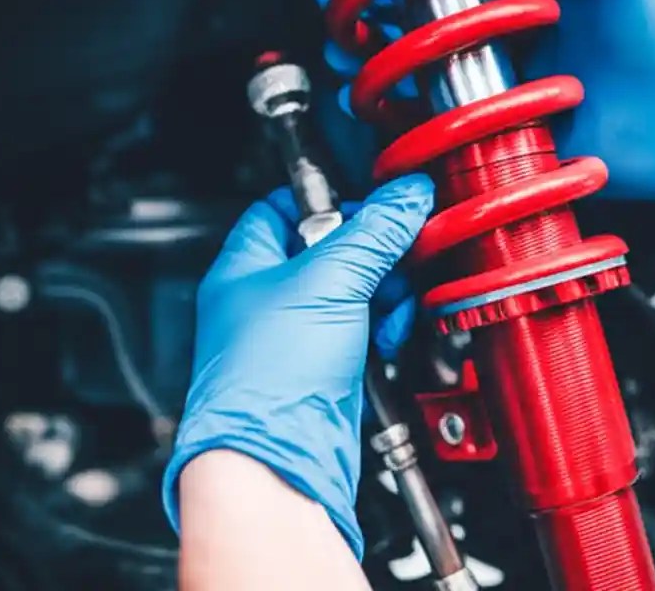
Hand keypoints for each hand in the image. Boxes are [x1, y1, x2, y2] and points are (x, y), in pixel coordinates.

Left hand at [162, 174, 434, 559]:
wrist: (278, 459)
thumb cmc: (269, 377)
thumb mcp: (329, 281)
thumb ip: (374, 232)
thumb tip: (406, 195)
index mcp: (247, 265)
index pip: (285, 208)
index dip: (331, 203)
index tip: (371, 206)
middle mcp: (269, 299)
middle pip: (335, 250)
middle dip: (375, 255)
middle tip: (396, 259)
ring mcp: (300, 336)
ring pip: (357, 291)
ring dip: (386, 294)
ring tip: (392, 308)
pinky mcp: (329, 368)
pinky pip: (366, 331)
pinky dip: (385, 329)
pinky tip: (388, 339)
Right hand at [316, 0, 654, 225]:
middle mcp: (516, 43)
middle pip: (433, 24)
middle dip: (382, 11)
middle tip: (346, 0)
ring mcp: (511, 93)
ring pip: (433, 77)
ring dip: (386, 62)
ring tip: (351, 48)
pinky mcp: (516, 140)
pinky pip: (459, 131)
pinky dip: (418, 121)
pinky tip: (386, 105)